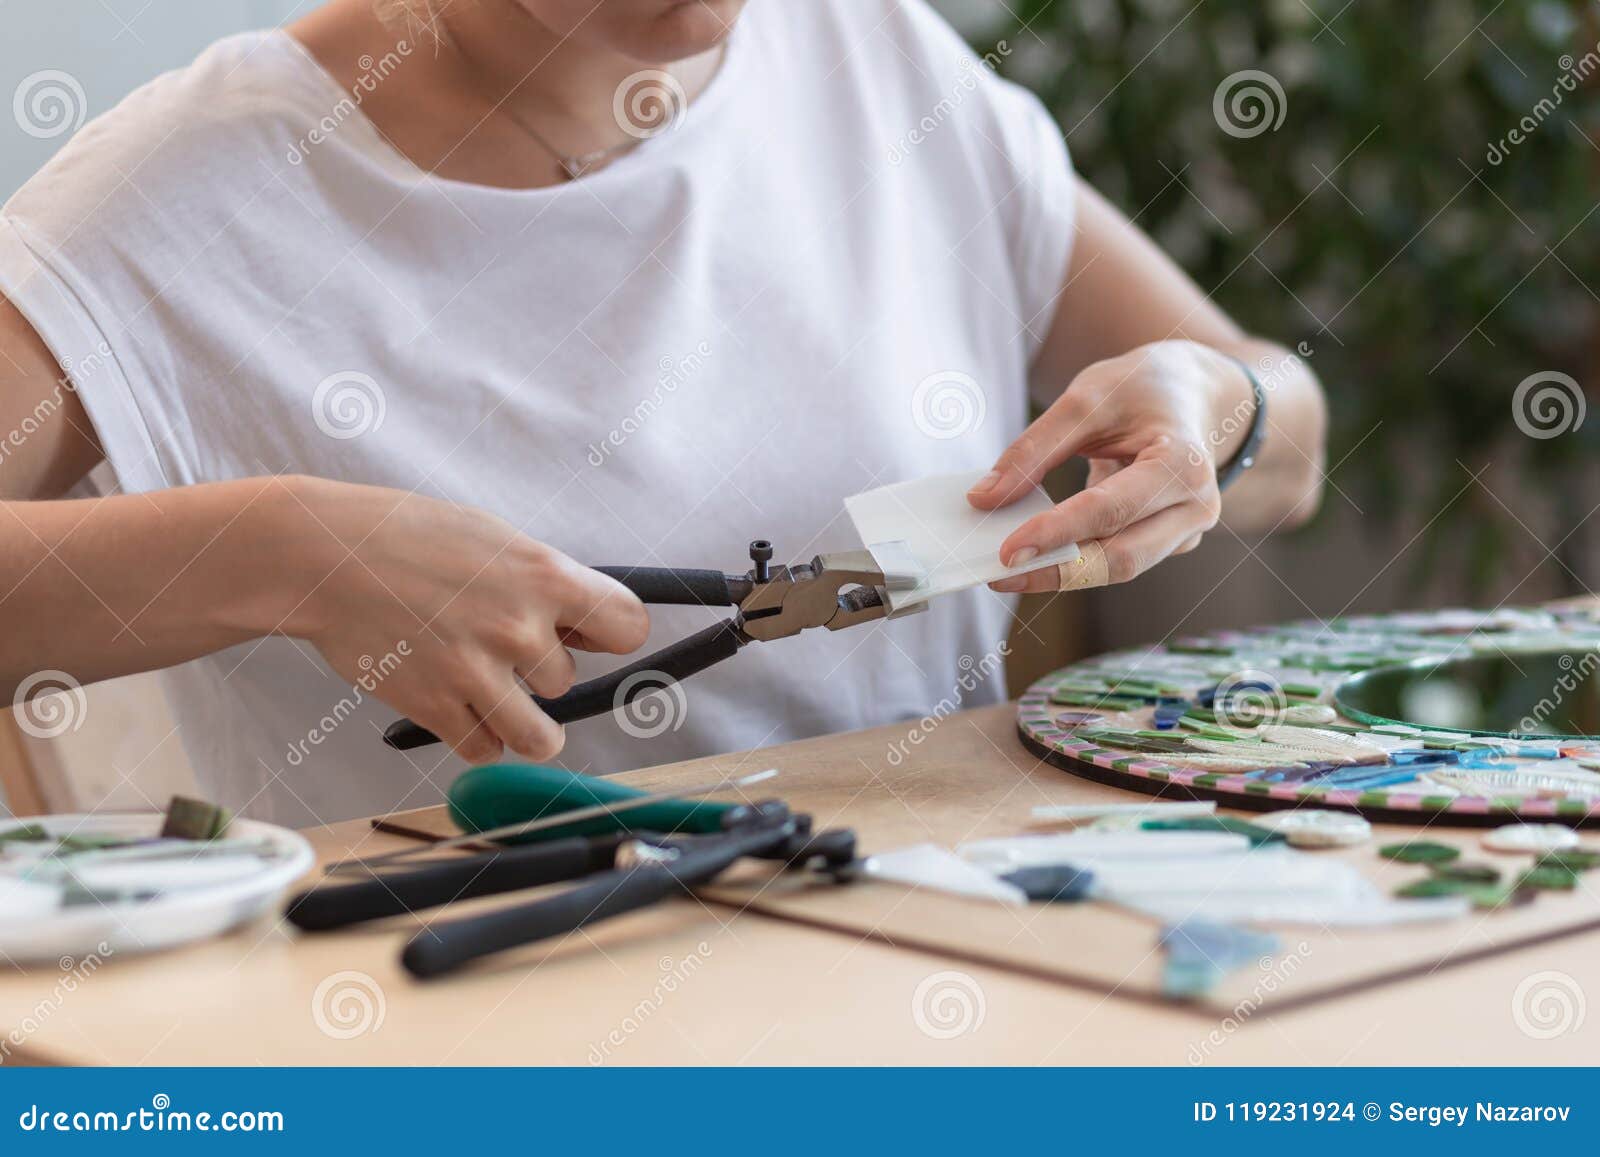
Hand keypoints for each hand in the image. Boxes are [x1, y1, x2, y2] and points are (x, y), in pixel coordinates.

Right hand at [276, 476, 649, 763]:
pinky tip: (457, 707)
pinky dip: (476, 737)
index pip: (628, 627)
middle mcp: (520, 627)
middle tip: (492, 642)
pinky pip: (485, 749)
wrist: (325, 556)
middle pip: (566, 681)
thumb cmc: (407, 537)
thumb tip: (587, 627)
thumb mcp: (494, 538)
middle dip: (536, 669)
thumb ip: (544, 582)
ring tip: (496, 697)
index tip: (593, 638)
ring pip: (538, 735)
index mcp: (544, 576)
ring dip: (522, 722)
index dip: (613, 636)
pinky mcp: (436, 706)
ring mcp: (478, 672)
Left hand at [967, 341, 1248, 592]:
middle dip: (1056, 572)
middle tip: (998, 575)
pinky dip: (1075, 560)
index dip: (1057, 534)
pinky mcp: (1168, 542)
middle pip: (1120, 558)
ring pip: (1117, 568)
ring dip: (1061, 573)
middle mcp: (1195, 507)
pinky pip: (1116, 558)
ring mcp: (1185, 530)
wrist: (1189, 392)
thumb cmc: (1139, 390)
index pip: (1111, 510)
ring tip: (1008, 571)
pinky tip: (1038, 554)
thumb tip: (984, 499)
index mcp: (1182, 464)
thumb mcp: (1085, 400)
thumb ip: (1033, 450)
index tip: (1008, 553)